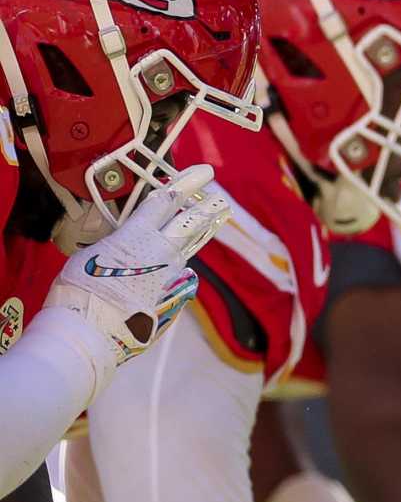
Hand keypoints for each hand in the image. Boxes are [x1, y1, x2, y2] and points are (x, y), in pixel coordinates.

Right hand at [46, 165, 230, 367]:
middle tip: (219, 195)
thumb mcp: (93, 253)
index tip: (203, 172)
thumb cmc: (80, 289)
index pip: (166, 200)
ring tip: (209, 223)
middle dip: (208, 206)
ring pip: (188, 249)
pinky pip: (179, 276)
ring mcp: (174, 274)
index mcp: (138, 234)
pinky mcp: (178, 296)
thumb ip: (118, 244)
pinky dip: (174, 270)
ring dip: (196, 235)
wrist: (90, 329)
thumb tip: (126, 245)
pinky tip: (166, 274)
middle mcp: (163, 251)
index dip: (186, 183)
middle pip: (192, 221)